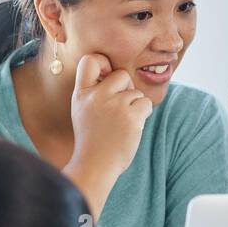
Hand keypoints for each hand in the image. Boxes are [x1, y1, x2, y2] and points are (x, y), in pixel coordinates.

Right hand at [67, 53, 152, 181]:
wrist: (95, 166)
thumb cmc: (92, 140)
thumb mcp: (83, 112)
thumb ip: (95, 93)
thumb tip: (120, 76)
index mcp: (81, 94)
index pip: (90, 61)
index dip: (103, 63)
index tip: (107, 75)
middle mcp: (96, 96)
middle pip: (122, 74)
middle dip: (126, 88)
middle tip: (120, 108)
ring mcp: (114, 105)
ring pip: (136, 92)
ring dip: (135, 106)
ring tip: (122, 124)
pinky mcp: (131, 116)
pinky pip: (146, 103)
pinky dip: (143, 113)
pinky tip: (132, 127)